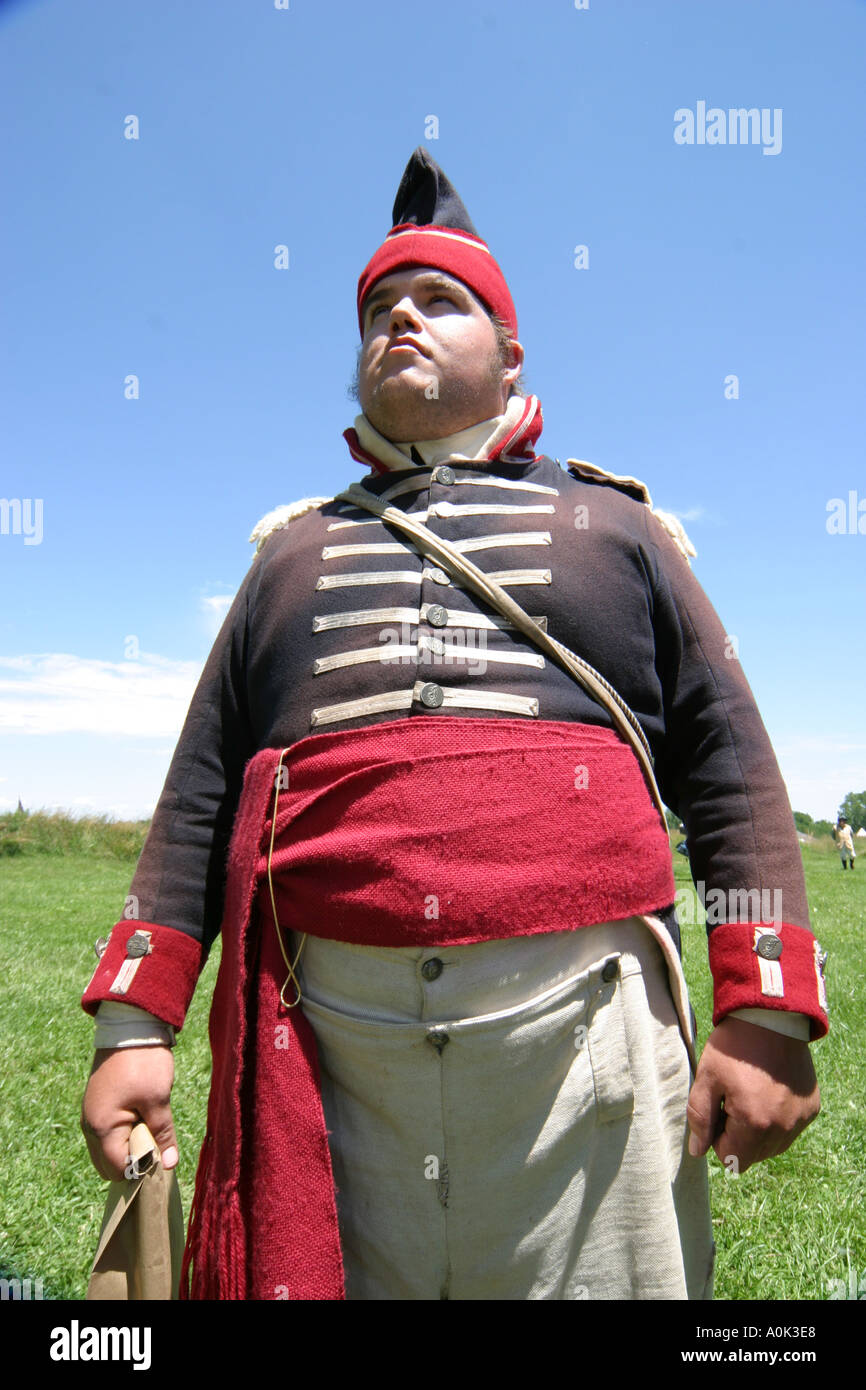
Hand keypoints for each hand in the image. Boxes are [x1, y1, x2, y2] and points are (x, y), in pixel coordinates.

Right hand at [80, 1046, 177, 1180]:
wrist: (131, 1026)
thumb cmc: (144, 1062)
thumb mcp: (158, 1099)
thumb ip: (163, 1134)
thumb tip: (169, 1165)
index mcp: (101, 1127)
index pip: (116, 1169)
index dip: (139, 1170)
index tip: (160, 1156)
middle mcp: (90, 1125)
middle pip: (107, 1164)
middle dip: (132, 1162)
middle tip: (156, 1143)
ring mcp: (91, 1115)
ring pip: (107, 1148)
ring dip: (129, 1146)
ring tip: (150, 1127)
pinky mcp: (97, 1105)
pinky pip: (108, 1132)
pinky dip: (124, 1133)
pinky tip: (142, 1118)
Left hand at [686, 1016, 819, 1173]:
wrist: (771, 1017)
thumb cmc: (734, 1046)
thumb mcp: (707, 1078)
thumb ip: (700, 1119)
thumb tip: (698, 1151)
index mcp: (754, 1123)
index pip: (732, 1159)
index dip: (718, 1138)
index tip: (718, 1110)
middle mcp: (782, 1128)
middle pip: (753, 1156)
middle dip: (738, 1136)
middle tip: (733, 1100)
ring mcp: (800, 1119)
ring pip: (773, 1146)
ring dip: (759, 1131)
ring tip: (751, 1095)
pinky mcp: (811, 1108)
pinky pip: (790, 1129)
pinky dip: (777, 1119)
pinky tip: (769, 1091)